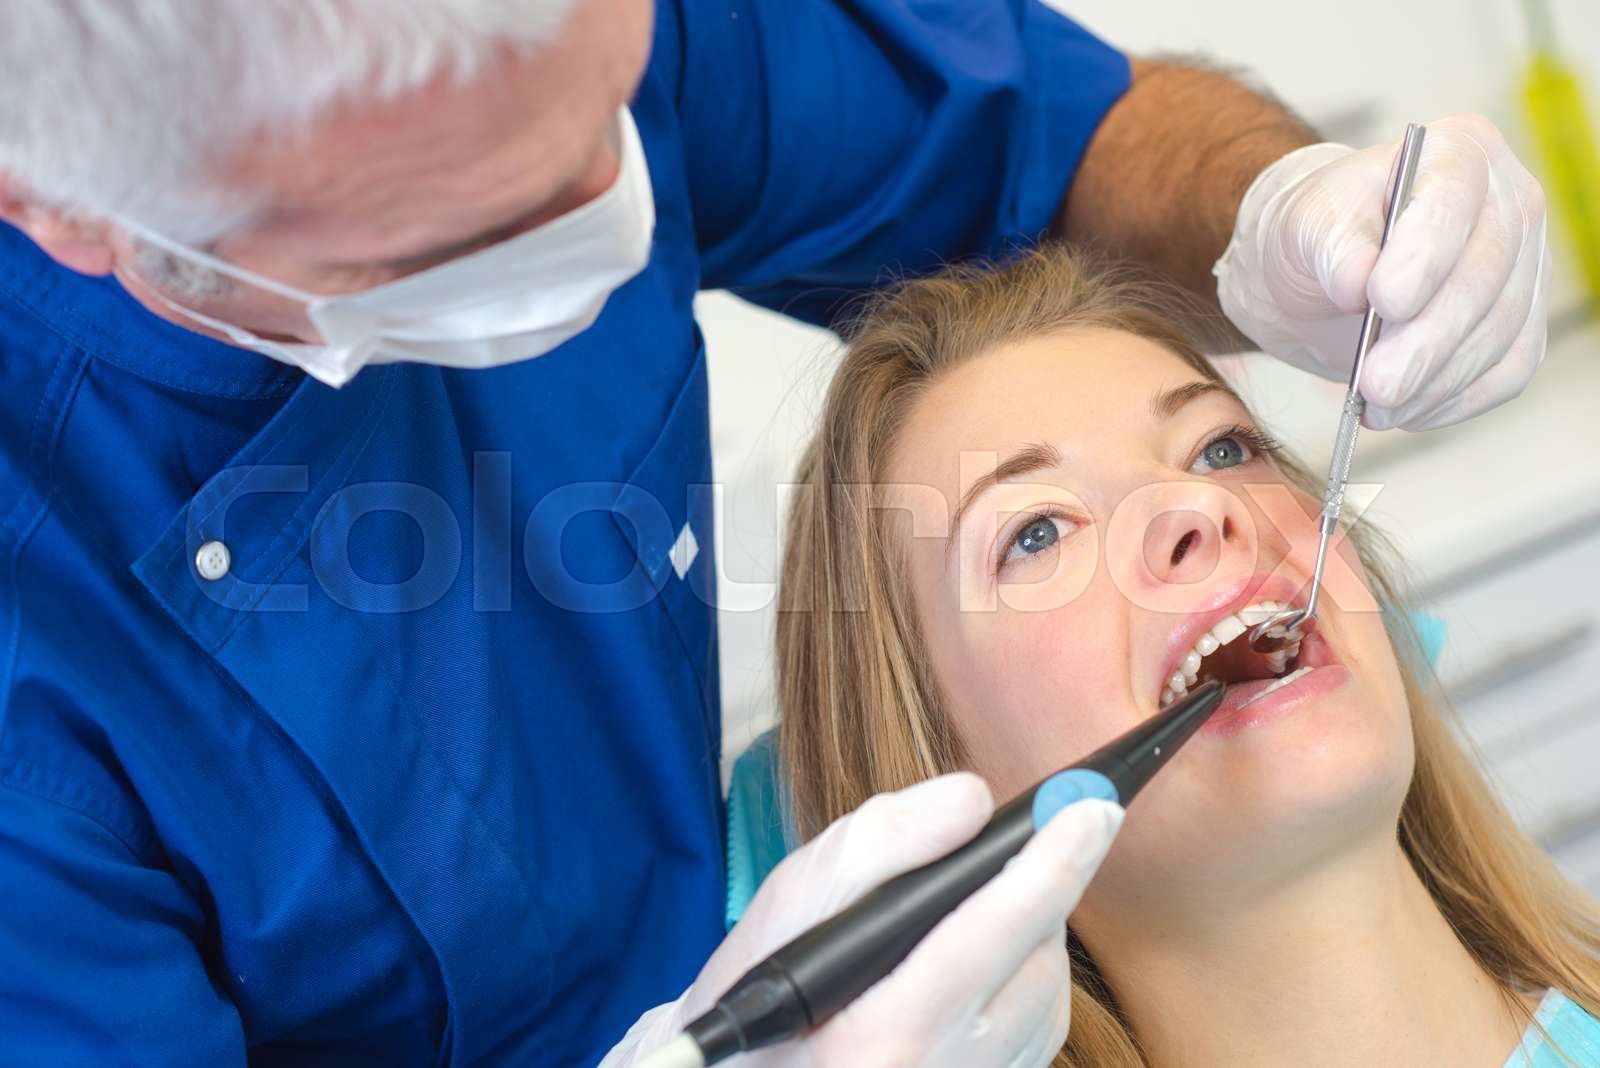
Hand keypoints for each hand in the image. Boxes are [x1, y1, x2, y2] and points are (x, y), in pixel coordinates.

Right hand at [599, 773, 1123, 1067]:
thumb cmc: (757, 994)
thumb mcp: (788, 906)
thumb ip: (877, 845)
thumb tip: (972, 799)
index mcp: (887, 1037)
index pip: (996, 931)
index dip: (1054, 861)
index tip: (1094, 803)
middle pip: (1036, 958)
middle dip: (1033, 889)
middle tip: (1007, 850)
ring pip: (1048, 993)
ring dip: (1029, 935)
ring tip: (968, 913)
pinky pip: (1039, 1030)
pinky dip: (1023, 980)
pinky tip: (976, 963)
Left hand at [1213, 114, 1550, 430]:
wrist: (1323, 273)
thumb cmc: (1318, 234)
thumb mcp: (1303, 225)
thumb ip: (1332, 243)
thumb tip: (1357, 280)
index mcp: (1459, 152)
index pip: (1455, 202)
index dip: (1424, 256)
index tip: (1383, 301)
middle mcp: (1508, 202)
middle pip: (1484, 277)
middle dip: (1427, 340)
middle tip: (1375, 384)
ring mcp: (1524, 265)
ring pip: (1500, 332)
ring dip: (1437, 380)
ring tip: (1376, 405)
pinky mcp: (1519, 324)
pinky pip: (1507, 372)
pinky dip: (1455, 400)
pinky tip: (1407, 412)